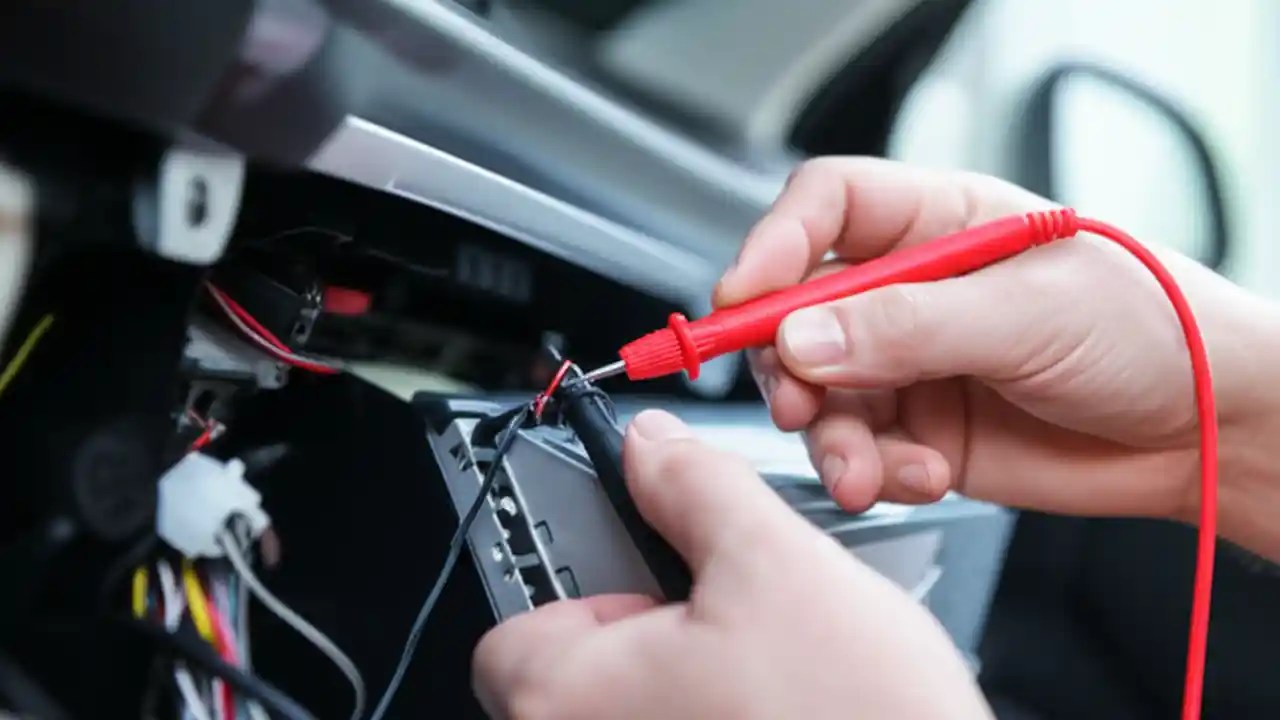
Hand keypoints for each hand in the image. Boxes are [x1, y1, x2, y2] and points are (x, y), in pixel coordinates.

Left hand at [472, 410, 991, 719]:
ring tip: (762, 657)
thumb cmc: (858, 719)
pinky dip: (710, 706)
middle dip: (647, 623)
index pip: (510, 626)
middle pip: (578, 668)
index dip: (577, 576)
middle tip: (719, 609)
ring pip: (636, 702)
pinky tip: (776, 698)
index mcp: (568, 699)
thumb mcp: (774, 562)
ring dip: (686, 666)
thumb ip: (693, 485)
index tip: (632, 556)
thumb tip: (653, 447)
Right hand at [715, 157, 1279, 557]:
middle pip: (800, 310)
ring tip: (864, 468)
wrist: (1208, 432)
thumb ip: (906, 327)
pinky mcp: (921, 431)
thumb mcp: (1026, 312)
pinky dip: (873, 471)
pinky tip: (917, 477)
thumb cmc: (1151, 329)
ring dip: (830, 436)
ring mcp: (911, 364)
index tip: (743, 296)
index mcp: (938, 223)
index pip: (826, 210)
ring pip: (821, 394)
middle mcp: (911, 291)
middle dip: (789, 364)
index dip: (773, 245)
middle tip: (799, 404)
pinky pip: (861, 450)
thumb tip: (801, 339)